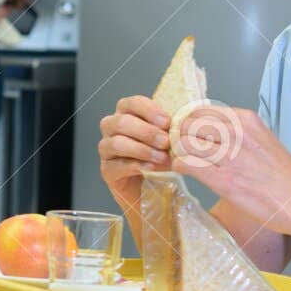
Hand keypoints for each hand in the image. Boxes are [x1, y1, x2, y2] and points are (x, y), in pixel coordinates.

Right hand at [96, 94, 171, 210]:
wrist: (148, 186)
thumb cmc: (157, 157)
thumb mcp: (167, 140)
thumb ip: (171, 129)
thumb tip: (185, 124)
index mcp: (126, 114)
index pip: (131, 103)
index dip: (149, 110)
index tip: (167, 122)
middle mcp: (111, 128)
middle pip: (122, 122)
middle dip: (147, 131)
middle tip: (166, 141)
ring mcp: (106, 149)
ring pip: (117, 143)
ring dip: (142, 149)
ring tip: (162, 157)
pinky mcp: (106, 169)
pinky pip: (117, 165)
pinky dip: (136, 165)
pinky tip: (152, 167)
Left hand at [170, 105, 290, 236]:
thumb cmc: (282, 175)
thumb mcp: (260, 139)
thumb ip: (235, 132)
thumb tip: (205, 129)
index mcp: (245, 120)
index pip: (200, 111)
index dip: (188, 123)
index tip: (189, 135)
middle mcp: (236, 133)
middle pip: (187, 124)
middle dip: (179, 136)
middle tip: (182, 149)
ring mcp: (230, 156)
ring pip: (183, 142)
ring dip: (178, 152)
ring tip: (184, 161)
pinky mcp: (224, 180)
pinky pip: (187, 164)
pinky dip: (179, 166)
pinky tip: (186, 172)